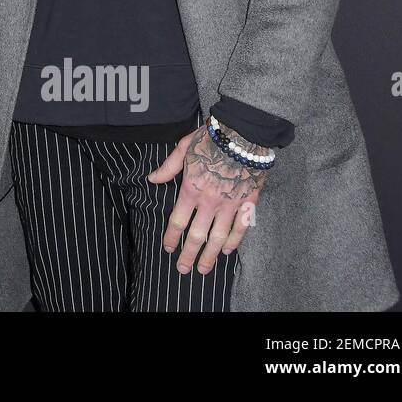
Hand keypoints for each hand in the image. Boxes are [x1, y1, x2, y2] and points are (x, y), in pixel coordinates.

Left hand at [148, 124, 268, 274]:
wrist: (243, 133)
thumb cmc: (210, 138)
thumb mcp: (183, 148)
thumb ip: (168, 167)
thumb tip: (152, 179)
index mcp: (191, 188)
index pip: (178, 220)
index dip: (171, 237)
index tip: (168, 248)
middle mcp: (210, 202)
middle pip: (197, 235)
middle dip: (188, 254)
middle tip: (183, 269)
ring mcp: (231, 205)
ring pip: (219, 237)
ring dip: (210, 255)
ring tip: (203, 269)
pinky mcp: (249, 203)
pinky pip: (241, 229)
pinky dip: (234, 242)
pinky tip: (226, 251)